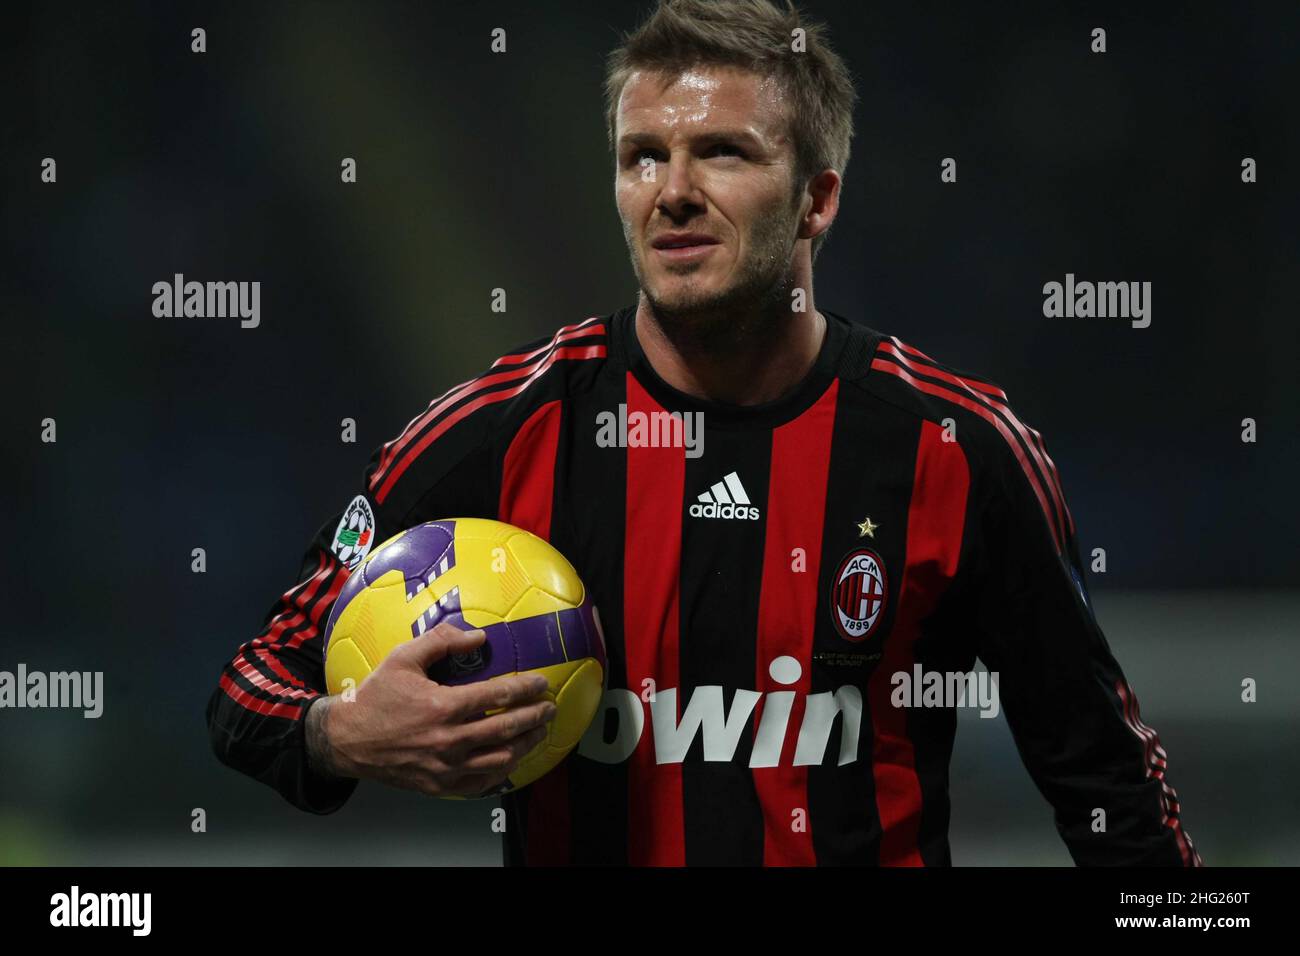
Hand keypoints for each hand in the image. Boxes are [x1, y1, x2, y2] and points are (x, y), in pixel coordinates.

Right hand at [307, 622, 555, 797]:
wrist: (347, 740)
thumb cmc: (375, 697)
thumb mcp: (403, 658)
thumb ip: (441, 641)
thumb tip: (479, 636)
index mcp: (443, 706)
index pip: (498, 697)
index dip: (525, 689)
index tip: (541, 683)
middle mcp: (449, 740)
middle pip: (507, 729)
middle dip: (535, 717)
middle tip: (550, 708)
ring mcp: (446, 767)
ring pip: (500, 759)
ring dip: (525, 744)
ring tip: (539, 732)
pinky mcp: (439, 785)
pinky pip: (481, 782)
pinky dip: (502, 771)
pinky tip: (511, 759)